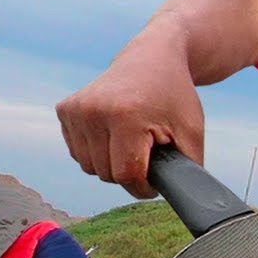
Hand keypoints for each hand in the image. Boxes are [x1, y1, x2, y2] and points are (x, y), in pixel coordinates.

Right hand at [55, 42, 204, 198]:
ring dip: (110, 163)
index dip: (143, 187)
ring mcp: (75, 110)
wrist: (152, 56)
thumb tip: (186, 200)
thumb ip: (188, 170)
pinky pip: (77, 152)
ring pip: (89, 167)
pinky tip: (112, 130)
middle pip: (106, 174)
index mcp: (124, 115)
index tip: (154, 182)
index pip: (126, 176)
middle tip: (146, 150)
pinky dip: (95, 150)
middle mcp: (93, 111)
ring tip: (129, 138)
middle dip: (128, 172)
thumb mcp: (191, 132)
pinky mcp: (65, 109)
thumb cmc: (174, 95)